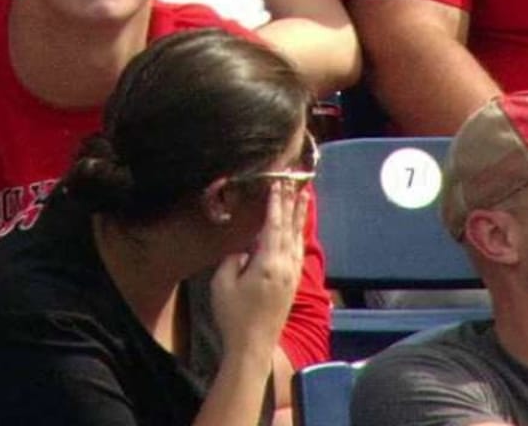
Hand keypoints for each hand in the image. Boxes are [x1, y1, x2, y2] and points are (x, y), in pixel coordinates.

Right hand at [210, 182, 308, 358]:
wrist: (252, 345)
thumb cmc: (233, 314)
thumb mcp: (222, 283)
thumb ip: (233, 259)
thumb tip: (244, 248)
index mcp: (269, 262)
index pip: (274, 225)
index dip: (276, 203)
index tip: (278, 183)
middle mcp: (285, 266)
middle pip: (290, 228)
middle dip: (292, 204)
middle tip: (296, 182)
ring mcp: (291, 276)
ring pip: (297, 239)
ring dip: (299, 217)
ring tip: (304, 198)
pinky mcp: (292, 285)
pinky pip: (298, 251)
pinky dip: (298, 235)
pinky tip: (298, 232)